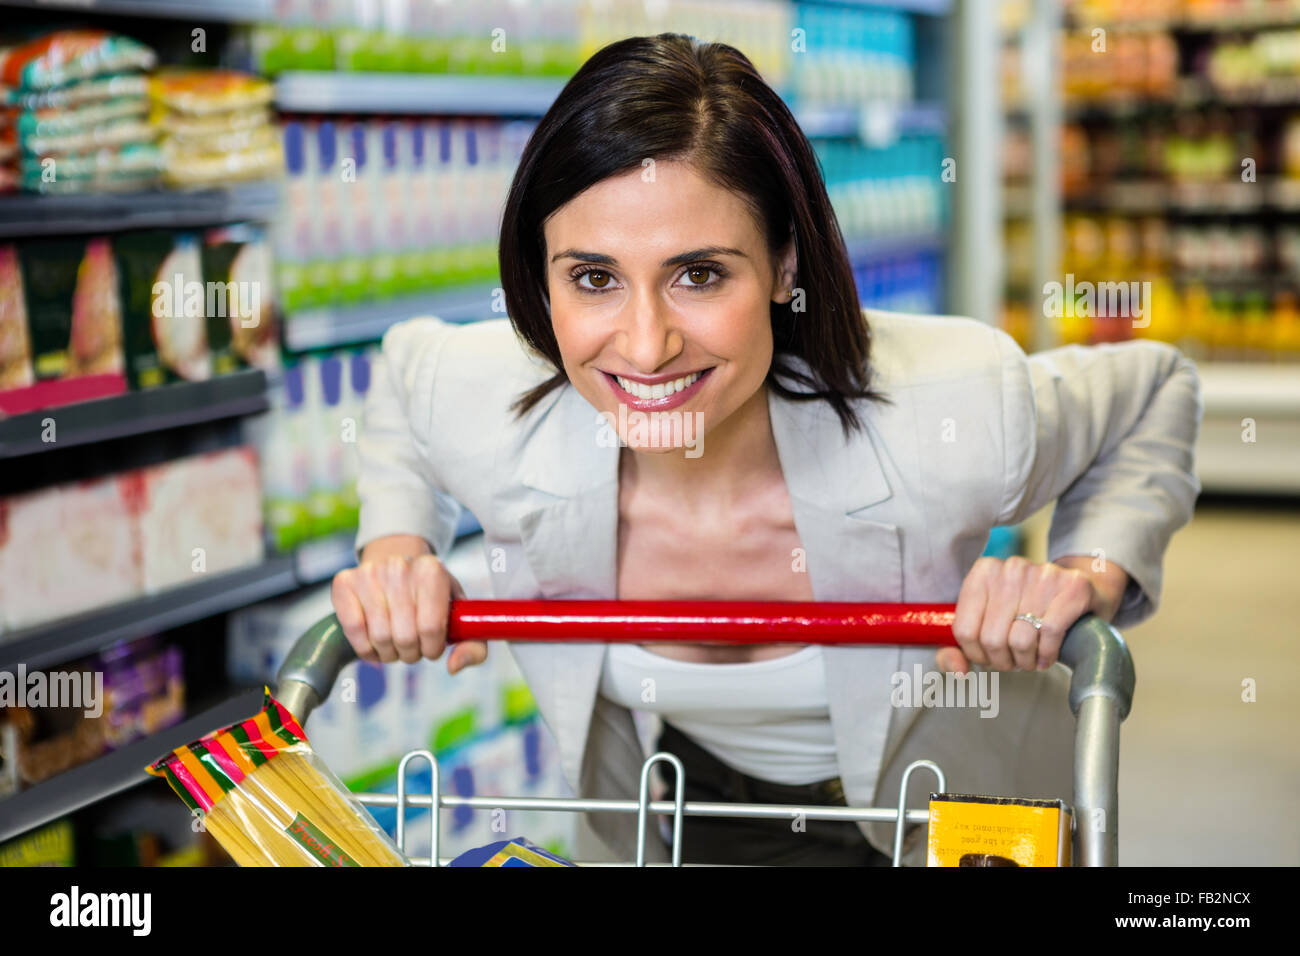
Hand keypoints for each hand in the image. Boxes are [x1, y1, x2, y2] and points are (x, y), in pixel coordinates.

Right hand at [331, 541, 487, 673]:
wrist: (398, 567)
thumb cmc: (433, 597)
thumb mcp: (459, 614)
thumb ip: (473, 645)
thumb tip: (453, 667)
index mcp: (432, 571)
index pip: (431, 627)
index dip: (431, 648)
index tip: (431, 647)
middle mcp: (399, 567)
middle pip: (404, 636)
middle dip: (410, 653)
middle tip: (412, 648)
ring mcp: (369, 572)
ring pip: (379, 637)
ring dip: (389, 653)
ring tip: (395, 645)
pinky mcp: (344, 582)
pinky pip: (354, 630)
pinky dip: (365, 648)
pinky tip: (374, 644)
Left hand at [938, 555, 1117, 674]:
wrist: (1077, 589)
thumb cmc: (1028, 608)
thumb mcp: (990, 618)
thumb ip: (961, 646)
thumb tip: (958, 669)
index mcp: (983, 572)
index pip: (964, 630)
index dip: (976, 654)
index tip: (988, 658)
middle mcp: (1011, 569)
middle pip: (992, 638)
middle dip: (1002, 661)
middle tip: (1013, 662)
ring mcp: (1043, 575)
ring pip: (1020, 639)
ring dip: (1025, 661)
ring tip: (1029, 659)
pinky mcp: (1072, 586)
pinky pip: (1050, 634)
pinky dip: (1047, 654)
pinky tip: (1046, 656)